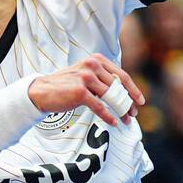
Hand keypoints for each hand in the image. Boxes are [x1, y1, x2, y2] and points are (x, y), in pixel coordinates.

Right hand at [28, 54, 144, 127]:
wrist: (42, 91)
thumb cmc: (66, 85)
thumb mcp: (86, 75)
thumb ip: (103, 79)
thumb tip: (124, 93)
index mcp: (96, 60)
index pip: (121, 75)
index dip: (133, 89)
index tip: (140, 100)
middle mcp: (92, 65)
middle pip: (119, 88)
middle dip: (128, 102)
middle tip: (133, 114)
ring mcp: (86, 78)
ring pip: (112, 97)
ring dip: (121, 111)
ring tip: (126, 119)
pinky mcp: (80, 92)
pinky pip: (100, 107)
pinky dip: (109, 116)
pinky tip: (114, 122)